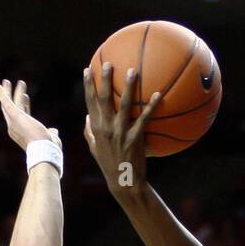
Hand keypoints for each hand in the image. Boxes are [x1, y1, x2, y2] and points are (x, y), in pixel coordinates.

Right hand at [0, 79, 58, 150]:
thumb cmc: (48, 147)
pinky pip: (6, 101)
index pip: (22, 116)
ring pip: (8, 103)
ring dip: (8, 91)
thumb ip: (51, 133)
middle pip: (12, 109)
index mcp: (23, 132)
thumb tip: (54, 131)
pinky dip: (2, 93)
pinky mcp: (14, 115)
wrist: (43, 149)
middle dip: (13, 97)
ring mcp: (13, 122)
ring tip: (6, 81)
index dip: (24, 105)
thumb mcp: (51, 138)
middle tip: (13, 86)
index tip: (26, 96)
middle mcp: (14, 128)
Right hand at [84, 63, 159, 193]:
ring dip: (129, 86)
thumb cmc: (109, 165)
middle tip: (109, 62)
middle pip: (104, 98)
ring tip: (133, 70)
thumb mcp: (95, 149)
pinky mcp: (134, 139)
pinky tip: (158, 95)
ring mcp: (120, 133)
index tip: (88, 69)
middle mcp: (106, 128)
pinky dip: (151, 106)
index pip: (90, 102)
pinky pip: (144, 119)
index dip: (88, 85)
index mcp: (96, 128)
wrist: (124, 183)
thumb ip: (89, 132)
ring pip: (124, 105)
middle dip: (105, 79)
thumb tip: (86, 116)